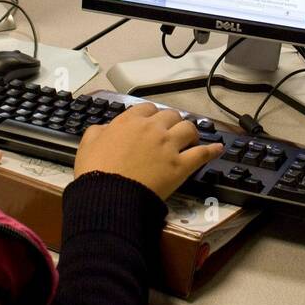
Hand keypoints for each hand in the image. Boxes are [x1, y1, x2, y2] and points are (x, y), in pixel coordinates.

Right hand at [74, 103, 222, 199]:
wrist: (109, 196)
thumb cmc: (96, 171)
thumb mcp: (88, 144)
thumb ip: (98, 131)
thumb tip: (105, 128)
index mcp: (130, 121)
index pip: (147, 108)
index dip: (151, 115)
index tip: (151, 122)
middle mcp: (153, 129)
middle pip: (171, 115)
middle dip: (171, 121)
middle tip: (170, 130)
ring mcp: (169, 146)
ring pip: (188, 129)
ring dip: (190, 132)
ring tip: (191, 137)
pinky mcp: (180, 166)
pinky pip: (202, 154)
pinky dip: (211, 150)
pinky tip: (217, 149)